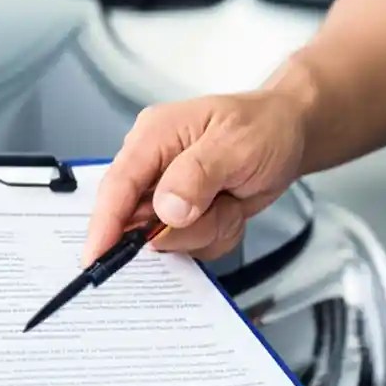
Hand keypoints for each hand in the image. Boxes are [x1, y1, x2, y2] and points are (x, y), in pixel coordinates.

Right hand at [82, 90, 309, 264]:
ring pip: (170, 240)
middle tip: (220, 205)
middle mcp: (152, 167)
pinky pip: (190, 246)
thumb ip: (197, 176)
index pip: (117, 186)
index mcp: (153, 137)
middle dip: (184, 227)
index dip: (104, 224)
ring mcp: (166, 194)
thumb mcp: (235, 145)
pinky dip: (217, 234)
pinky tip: (231, 208)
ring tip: (231, 199)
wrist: (290, 134)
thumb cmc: (263, 127)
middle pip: (142, 222)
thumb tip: (166, 210)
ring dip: (208, 229)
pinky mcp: (182, 215)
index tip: (95, 258)